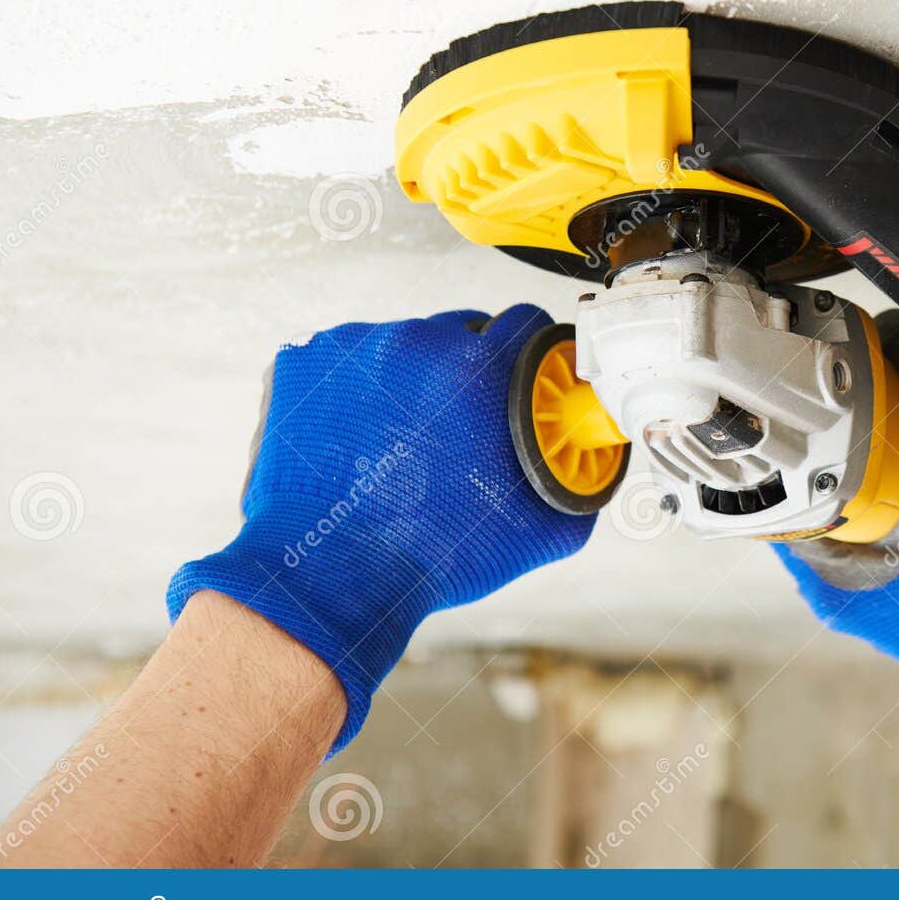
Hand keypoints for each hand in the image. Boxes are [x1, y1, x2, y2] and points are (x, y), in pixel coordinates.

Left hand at [168, 305, 592, 751]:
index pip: (526, 324)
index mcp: (480, 368)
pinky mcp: (305, 360)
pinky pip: (346, 360)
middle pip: (461, 332)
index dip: (531, 353)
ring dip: (409, 381)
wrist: (329, 576)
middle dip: (467, 371)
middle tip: (460, 427)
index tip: (524, 375)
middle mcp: (416, 343)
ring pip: (400, 347)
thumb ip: (578, 481)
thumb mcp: (539, 531)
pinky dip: (354, 390)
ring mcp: (355, 348)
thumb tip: (593, 458)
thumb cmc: (428, 555)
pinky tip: (359, 438)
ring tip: (401, 443)